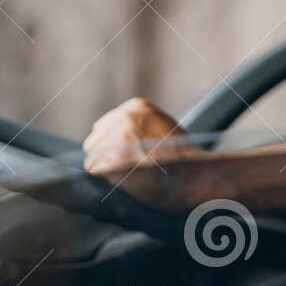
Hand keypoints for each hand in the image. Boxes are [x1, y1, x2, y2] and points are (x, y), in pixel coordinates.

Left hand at [82, 97, 200, 176]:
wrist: (193, 173)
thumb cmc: (183, 154)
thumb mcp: (163, 124)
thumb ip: (139, 123)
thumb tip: (114, 135)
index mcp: (137, 106)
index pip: (103, 126)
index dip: (112, 144)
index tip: (126, 154)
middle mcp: (124, 118)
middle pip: (93, 141)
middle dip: (105, 155)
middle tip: (126, 165)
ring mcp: (117, 139)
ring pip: (92, 158)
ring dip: (106, 168)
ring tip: (128, 173)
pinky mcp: (113, 159)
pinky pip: (96, 171)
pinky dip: (107, 179)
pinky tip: (125, 179)